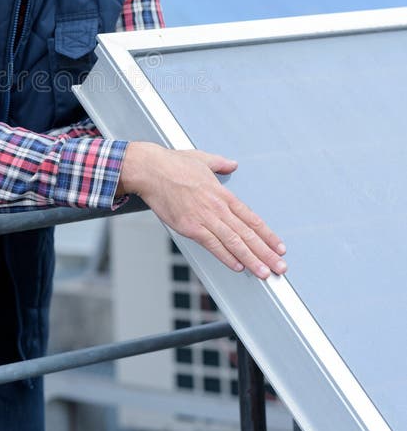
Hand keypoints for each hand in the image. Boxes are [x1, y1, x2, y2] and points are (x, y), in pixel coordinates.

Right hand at [117, 143, 286, 279]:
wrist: (151, 170)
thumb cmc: (173, 164)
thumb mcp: (202, 159)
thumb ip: (220, 163)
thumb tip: (231, 163)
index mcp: (223, 194)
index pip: (252, 219)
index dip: (267, 235)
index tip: (279, 247)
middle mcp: (217, 207)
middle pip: (247, 234)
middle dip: (266, 253)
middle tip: (280, 266)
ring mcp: (204, 218)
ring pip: (234, 242)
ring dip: (251, 259)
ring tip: (264, 272)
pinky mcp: (189, 226)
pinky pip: (212, 244)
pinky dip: (226, 256)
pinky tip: (238, 266)